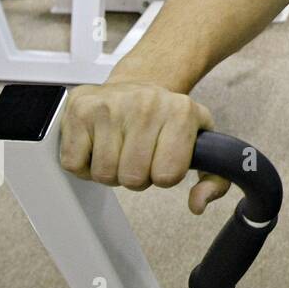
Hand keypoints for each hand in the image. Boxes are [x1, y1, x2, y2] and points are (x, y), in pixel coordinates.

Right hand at [59, 82, 228, 214]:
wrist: (140, 83)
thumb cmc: (169, 119)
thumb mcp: (203, 143)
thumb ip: (213, 180)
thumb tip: (198, 205)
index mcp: (181, 112)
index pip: (167, 176)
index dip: (163, 176)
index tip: (163, 160)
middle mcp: (146, 104)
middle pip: (132, 178)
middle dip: (135, 177)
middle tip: (138, 156)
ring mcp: (110, 105)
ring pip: (103, 174)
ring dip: (110, 171)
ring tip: (119, 149)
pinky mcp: (80, 109)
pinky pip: (74, 164)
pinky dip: (84, 164)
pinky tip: (98, 145)